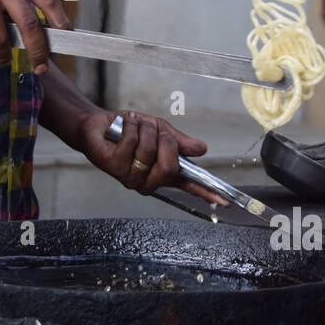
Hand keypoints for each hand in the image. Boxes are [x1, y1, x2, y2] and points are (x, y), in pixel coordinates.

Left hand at [75, 108, 226, 206]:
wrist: (100, 123)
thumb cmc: (131, 130)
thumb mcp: (160, 131)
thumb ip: (179, 142)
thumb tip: (203, 150)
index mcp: (163, 173)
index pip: (188, 184)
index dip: (207, 192)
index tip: (224, 201)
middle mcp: (148, 181)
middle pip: (170, 167)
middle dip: (165, 141)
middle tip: (153, 128)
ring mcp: (130, 177)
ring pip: (149, 151)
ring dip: (144, 129)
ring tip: (135, 124)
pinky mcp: (114, 167)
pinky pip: (132, 143)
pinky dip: (130, 126)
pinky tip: (123, 123)